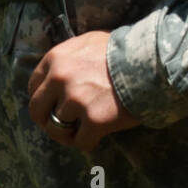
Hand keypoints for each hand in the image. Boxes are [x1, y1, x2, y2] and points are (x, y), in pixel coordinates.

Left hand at [27, 31, 139, 150]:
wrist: (154, 61)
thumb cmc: (123, 52)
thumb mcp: (88, 44)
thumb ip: (67, 61)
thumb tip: (52, 80)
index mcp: (56, 59)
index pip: (33, 87)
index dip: (42, 101)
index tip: (52, 108)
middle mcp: (60, 78)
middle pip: (37, 111)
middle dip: (47, 122)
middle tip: (62, 128)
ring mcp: (76, 99)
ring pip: (58, 129)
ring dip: (70, 133)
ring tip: (86, 130)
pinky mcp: (93, 119)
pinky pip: (81, 142)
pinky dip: (89, 142)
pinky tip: (98, 136)